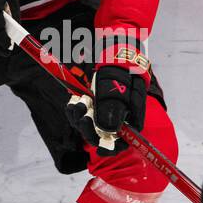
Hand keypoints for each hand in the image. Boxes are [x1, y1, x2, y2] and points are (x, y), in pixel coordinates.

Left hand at [66, 40, 149, 154]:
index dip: (109, 148)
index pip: (120, 144)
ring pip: (86, 126)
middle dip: (88, 128)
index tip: (100, 147)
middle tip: (84, 117)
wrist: (116, 55)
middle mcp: (114, 120)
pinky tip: (75, 101)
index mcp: (128, 121)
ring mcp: (101, 113)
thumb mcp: (122, 90)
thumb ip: (115, 109)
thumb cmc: (125, 73)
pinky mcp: (90, 106)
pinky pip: (79, 114)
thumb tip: (110, 129)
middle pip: (98, 136)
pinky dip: (75, 109)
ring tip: (80, 103)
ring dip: (79, 118)